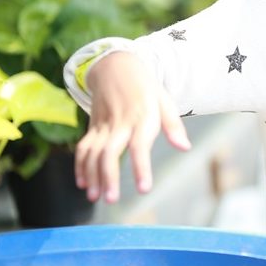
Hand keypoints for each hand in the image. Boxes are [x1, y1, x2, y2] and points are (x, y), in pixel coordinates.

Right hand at [74, 51, 190, 203]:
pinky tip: (83, 183)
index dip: (141, 167)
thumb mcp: (165, 101)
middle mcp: (120, 123)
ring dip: (92, 176)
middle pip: (110, 152)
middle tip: (111, 200)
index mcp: (142, 118)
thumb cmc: (146, 88)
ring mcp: (103, 125)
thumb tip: (184, 147)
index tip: (143, 189)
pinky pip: (83, 147)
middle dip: (108, 177)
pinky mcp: (93, 126)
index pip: (140, 146)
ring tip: (95, 197)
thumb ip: (174, 126)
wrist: (116, 66)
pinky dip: (80, 165)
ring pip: (92, 152)